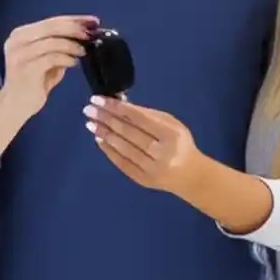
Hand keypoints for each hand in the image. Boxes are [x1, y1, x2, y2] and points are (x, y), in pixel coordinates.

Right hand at [0, 15, 94, 116]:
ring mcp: (20, 54)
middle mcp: (17, 40)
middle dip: (75, 28)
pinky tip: (73, 63)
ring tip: (83, 51)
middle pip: (51, 27)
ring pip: (52, 41)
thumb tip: (85, 33)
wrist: (15, 105)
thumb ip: (60, 44)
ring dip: (72, 45)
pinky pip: (51, 58)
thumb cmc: (34, 81)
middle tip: (91, 34)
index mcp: (21, 34)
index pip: (52, 20)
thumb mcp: (48, 58)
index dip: (74, 19)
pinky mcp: (26, 69)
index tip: (94, 21)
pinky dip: (66, 58)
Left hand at [86, 96, 204, 194]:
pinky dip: (109, 151)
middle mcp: (161, 152)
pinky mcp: (143, 180)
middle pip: (129, 133)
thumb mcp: (171, 124)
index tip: (99, 99)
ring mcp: (151, 168)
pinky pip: (122, 163)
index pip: (139, 118)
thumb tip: (120, 104)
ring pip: (123, 148)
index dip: (117, 107)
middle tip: (89, 109)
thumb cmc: (179, 143)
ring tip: (90, 123)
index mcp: (171, 134)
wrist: (191, 175)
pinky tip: (99, 140)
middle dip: (106, 119)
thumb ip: (147, 114)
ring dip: (104, 134)